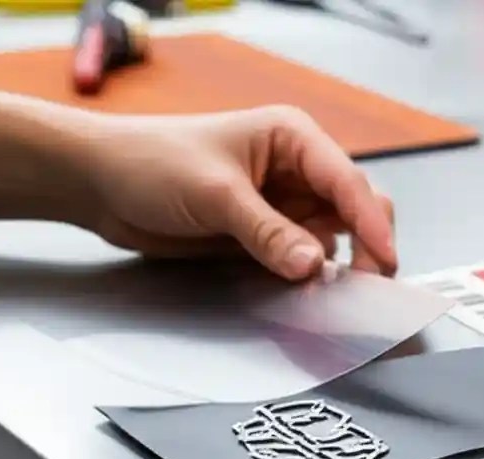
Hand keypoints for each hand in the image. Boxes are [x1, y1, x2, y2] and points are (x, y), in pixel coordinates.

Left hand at [78, 105, 396, 280]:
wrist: (100, 183)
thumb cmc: (150, 162)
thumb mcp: (214, 194)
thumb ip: (267, 232)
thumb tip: (313, 264)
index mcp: (293, 138)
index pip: (349, 182)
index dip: (371, 223)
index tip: (383, 261)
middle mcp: (297, 170)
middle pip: (356, 210)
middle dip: (367, 245)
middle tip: (363, 286)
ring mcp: (284, 204)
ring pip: (335, 238)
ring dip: (337, 266)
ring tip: (331, 295)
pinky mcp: (268, 235)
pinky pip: (304, 259)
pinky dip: (311, 278)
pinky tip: (306, 294)